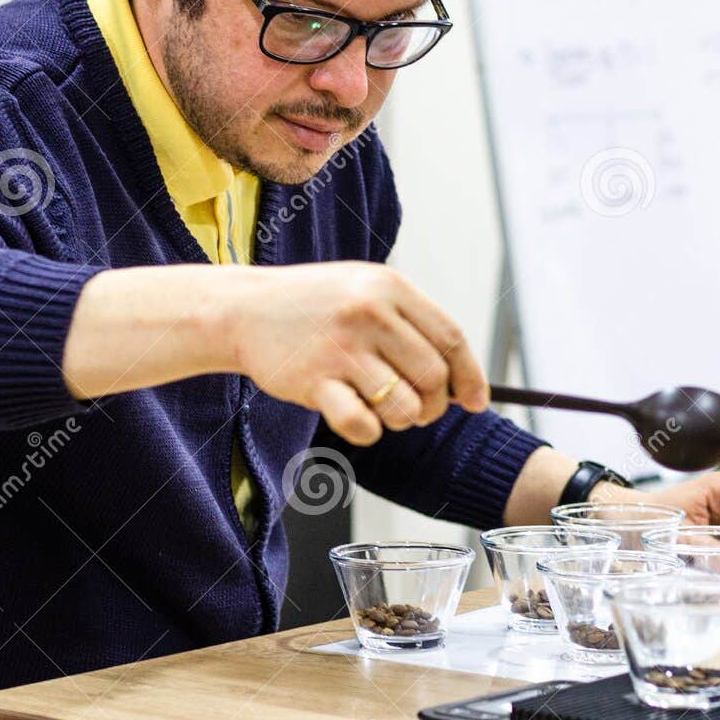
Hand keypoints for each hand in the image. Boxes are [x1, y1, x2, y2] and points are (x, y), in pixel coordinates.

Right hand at [225, 262, 488, 445]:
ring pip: (405, 408)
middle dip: (434, 405)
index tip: (476, 402)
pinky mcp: (314, 381)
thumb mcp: (367, 292)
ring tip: (380, 407)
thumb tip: (462, 382)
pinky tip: (356, 417)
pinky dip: (368, 431)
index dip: (470, 377)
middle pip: (433, 378)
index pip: (451, 339)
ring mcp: (341, 348)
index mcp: (390, 288)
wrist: (243, 309)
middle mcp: (370, 314)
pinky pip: (364, 426)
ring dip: (401, 420)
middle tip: (417, 409)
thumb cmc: (315, 306)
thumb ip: (413, 326)